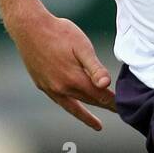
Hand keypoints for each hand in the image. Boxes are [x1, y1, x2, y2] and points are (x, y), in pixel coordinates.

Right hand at [8, 10, 116, 129]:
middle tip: (118, 112)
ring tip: (97, 125)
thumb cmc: (58, 32)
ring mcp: (50, 88)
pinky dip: (70, 107)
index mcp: (74, 79)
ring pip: (73, 106)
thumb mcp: (81, 46)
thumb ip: (94, 67)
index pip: (100, 96)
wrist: (28, 27)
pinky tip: (73, 107)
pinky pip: (60, 101)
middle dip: (104, 106)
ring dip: (86, 115)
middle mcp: (61, 88)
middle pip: (89, 101)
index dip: (113, 102)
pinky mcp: (41, 84)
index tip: (125, 108)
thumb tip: (106, 85)